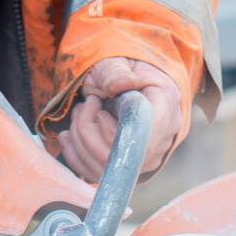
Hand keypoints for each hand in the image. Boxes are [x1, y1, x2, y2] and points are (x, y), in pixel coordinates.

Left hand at [60, 58, 182, 182]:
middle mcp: (161, 141)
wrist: (132, 84)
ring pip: (102, 168)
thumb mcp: (120, 61)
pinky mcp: (127, 169)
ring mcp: (145, 160)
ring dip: (79, 139)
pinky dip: (74, 155)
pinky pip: (94, 175)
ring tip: (79, 113)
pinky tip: (69, 135)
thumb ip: (116, 71)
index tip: (96, 102)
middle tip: (85, 104)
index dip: (108, 129)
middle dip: (86, 130)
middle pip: (116, 157)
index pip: (140, 139)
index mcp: (166, 108)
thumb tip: (118, 87)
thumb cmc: (126, 71)